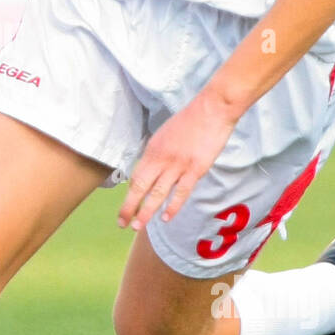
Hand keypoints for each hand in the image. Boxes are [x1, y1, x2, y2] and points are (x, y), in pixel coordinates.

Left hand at [118, 91, 239, 230]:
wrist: (212, 109)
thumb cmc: (191, 119)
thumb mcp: (166, 133)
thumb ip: (158, 152)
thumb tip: (152, 168)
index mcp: (152, 148)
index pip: (136, 176)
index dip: (129, 193)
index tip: (126, 206)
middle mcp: (161, 158)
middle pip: (140, 187)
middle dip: (129, 207)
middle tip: (121, 222)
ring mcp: (178, 165)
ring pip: (157, 193)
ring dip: (146, 211)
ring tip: (138, 226)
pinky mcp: (195, 169)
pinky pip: (181, 192)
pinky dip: (172, 207)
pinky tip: (165, 218)